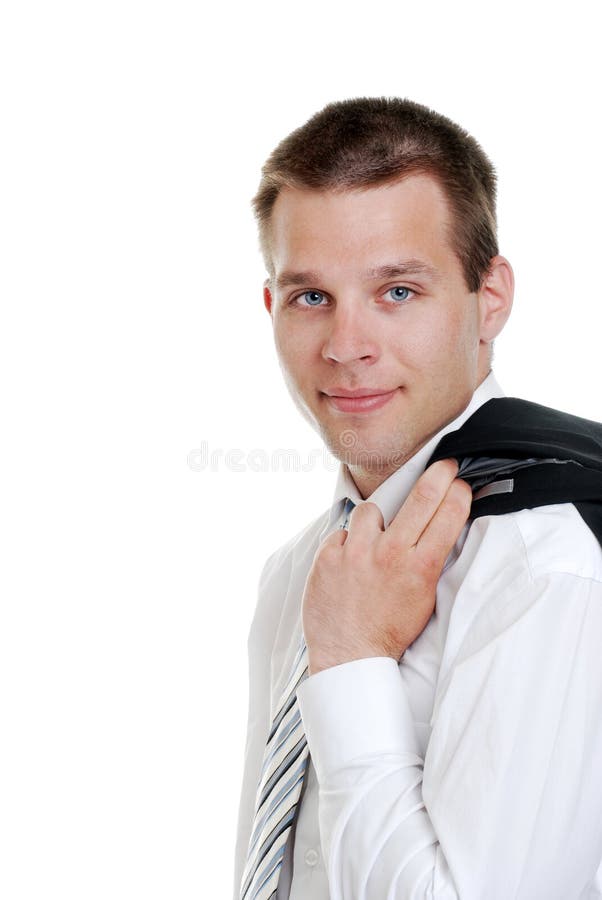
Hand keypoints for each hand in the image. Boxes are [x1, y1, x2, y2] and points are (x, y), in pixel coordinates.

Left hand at [301, 459, 472, 675]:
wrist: (349, 656)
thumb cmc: (389, 631)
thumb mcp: (424, 598)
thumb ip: (430, 561)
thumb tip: (441, 527)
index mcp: (420, 567)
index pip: (449, 514)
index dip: (458, 491)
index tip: (459, 482)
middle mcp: (390, 554)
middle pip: (421, 497)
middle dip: (438, 474)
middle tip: (443, 465)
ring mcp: (356, 553)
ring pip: (371, 510)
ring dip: (375, 521)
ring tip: (373, 543)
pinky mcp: (328, 556)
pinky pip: (341, 533)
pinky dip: (345, 545)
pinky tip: (349, 564)